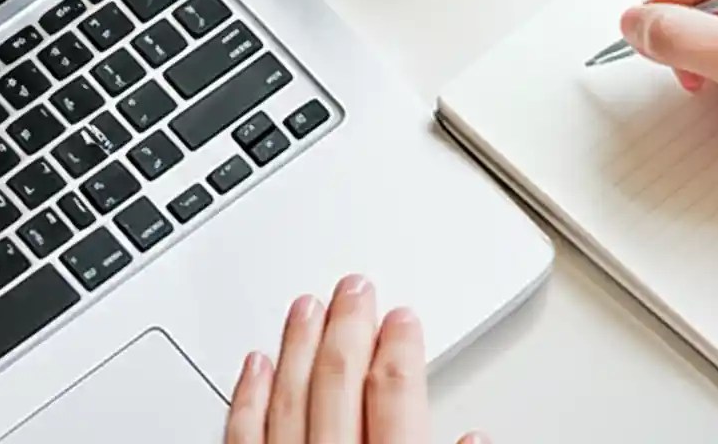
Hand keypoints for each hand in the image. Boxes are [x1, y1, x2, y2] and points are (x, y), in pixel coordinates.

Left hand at [224, 274, 490, 443]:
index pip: (396, 397)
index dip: (401, 350)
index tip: (402, 317)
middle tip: (356, 289)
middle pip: (339, 383)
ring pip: (289, 397)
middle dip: (350, 327)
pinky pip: (241, 436)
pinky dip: (249, 397)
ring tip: (309, 304)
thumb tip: (477, 438)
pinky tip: (256, 364)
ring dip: (299, 345)